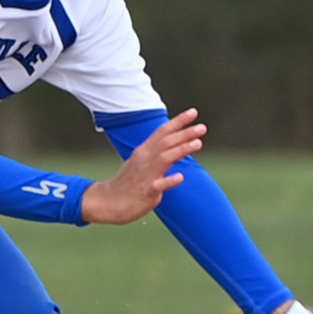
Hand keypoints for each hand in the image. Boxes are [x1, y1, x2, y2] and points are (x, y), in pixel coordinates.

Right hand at [81, 108, 204, 224]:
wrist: (110, 202)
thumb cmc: (130, 182)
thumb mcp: (142, 161)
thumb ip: (158, 151)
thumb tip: (177, 142)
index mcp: (145, 151)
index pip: (162, 132)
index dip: (178, 121)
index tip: (193, 112)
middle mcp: (145, 159)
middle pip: (166, 142)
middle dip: (185, 133)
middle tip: (202, 128)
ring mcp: (145, 175)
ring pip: (164, 158)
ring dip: (181, 149)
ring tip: (198, 143)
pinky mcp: (146, 192)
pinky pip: (158, 185)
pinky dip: (169, 180)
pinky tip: (180, 176)